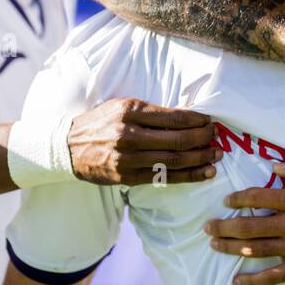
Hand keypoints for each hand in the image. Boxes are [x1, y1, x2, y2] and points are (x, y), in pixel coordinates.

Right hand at [68, 98, 221, 185]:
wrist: (68, 146)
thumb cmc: (100, 122)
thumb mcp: (121, 106)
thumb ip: (150, 112)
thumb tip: (186, 117)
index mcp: (130, 111)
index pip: (174, 117)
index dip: (197, 121)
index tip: (210, 121)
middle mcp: (130, 133)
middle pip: (178, 139)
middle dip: (203, 139)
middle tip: (216, 137)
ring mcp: (128, 157)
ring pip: (173, 160)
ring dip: (200, 159)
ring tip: (216, 156)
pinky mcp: (126, 176)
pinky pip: (163, 178)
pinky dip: (187, 176)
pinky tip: (203, 173)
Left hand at [205, 158, 284, 284]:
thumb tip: (276, 164)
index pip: (259, 198)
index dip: (238, 199)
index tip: (226, 200)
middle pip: (249, 226)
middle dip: (224, 226)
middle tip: (207, 226)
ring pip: (256, 250)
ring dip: (231, 248)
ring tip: (214, 245)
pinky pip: (274, 276)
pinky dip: (253, 280)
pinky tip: (238, 281)